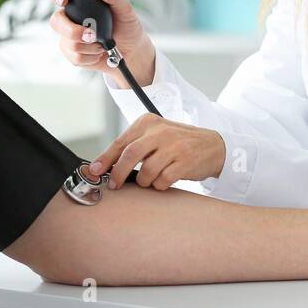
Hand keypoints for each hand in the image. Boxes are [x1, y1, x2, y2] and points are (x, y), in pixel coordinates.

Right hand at [47, 0, 155, 87]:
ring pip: (67, 42)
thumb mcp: (125, 11)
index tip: (64, 1)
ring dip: (90, 47)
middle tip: (92, 35)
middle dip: (73, 31)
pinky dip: (90, 57)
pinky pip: (74, 56)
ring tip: (102, 45)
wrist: (130, 52)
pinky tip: (98, 53)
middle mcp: (71, 16)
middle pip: (56, 20)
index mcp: (81, 0)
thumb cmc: (127, 27)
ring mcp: (68, 35)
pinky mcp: (71, 52)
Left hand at [89, 114, 225, 189]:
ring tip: (150, 179)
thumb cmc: (178, 143)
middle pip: (130, 154)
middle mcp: (161, 131)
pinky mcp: (185, 161)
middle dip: (118, 173)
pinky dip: (159, 185)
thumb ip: (134, 146)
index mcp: (149, 122)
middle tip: (114, 185)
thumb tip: (105, 165)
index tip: (94, 171)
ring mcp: (174, 146)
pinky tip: (165, 180)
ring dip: (144, 181)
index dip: (105, 159)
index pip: (121, 141)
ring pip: (146, 171)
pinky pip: (163, 180)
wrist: (213, 146)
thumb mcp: (156, 136)